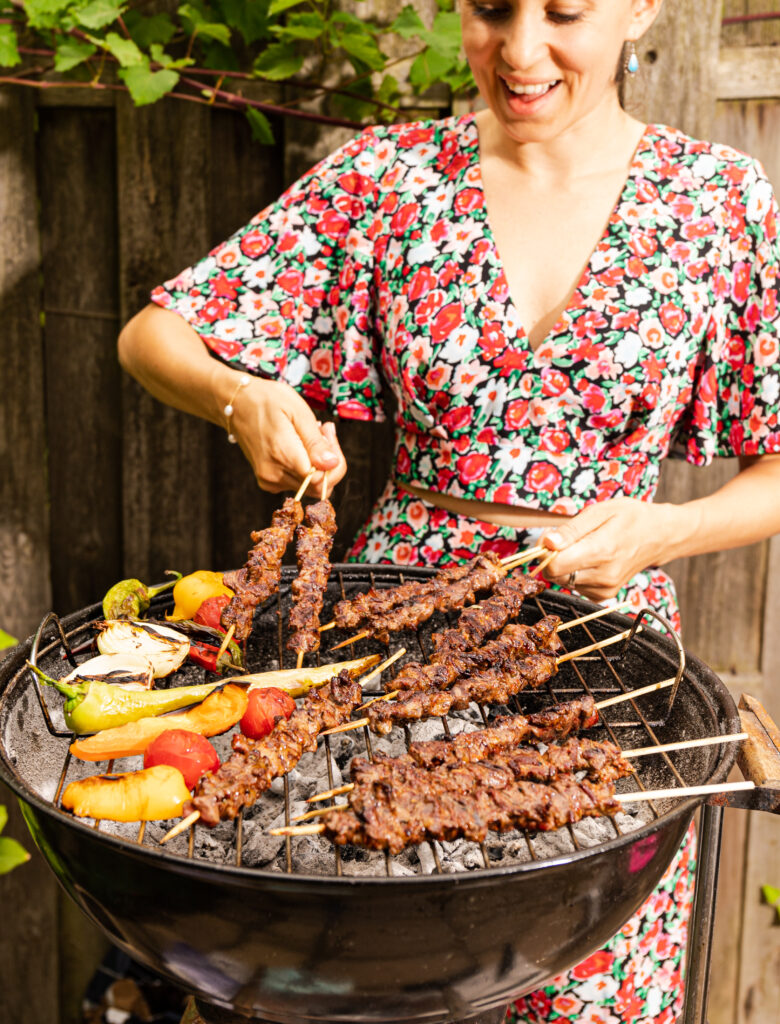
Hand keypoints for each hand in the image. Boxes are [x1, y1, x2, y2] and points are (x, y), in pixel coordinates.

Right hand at [230, 377, 346, 496]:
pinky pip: (297, 482)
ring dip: (317, 462)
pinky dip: (304, 466)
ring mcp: (269, 480)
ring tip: (309, 432)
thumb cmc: (267, 400)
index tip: (327, 432)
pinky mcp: (267, 481)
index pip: (322, 480)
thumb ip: (315, 442)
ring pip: (309, 485)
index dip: (334, 461)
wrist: (236, 403)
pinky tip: (299, 443)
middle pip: (318, 485)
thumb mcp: (297, 411)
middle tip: (323, 430)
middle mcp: (274, 474)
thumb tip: (332, 464)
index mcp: (283, 456)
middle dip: (329, 461)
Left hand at [540, 498, 677, 601]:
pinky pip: (575, 586)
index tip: (550, 536)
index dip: (544, 551)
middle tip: (565, 537)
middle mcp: (603, 576)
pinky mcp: (604, 595)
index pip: (554, 565)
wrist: (661, 536)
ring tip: (584, 545)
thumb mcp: (600, 511)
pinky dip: (574, 573)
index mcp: (601, 551)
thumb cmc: (630, 518)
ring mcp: (605, 589)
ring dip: (564, 564)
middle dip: (552, 556)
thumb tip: (547, 543)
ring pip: (563, 581)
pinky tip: (589, 559)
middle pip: (555, 575)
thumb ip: (572, 529)